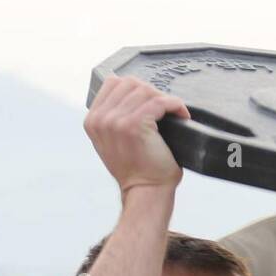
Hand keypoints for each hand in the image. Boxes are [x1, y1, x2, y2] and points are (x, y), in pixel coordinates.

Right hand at [84, 76, 189, 196]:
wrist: (145, 192)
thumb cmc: (137, 169)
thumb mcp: (114, 141)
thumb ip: (113, 117)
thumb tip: (129, 89)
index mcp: (92, 120)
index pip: (113, 82)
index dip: (135, 88)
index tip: (150, 102)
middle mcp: (101, 119)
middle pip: (130, 83)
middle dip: (151, 92)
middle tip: (165, 108)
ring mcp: (116, 121)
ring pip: (146, 90)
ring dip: (164, 99)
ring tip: (173, 113)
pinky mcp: (134, 125)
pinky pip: (160, 101)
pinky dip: (175, 105)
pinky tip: (182, 115)